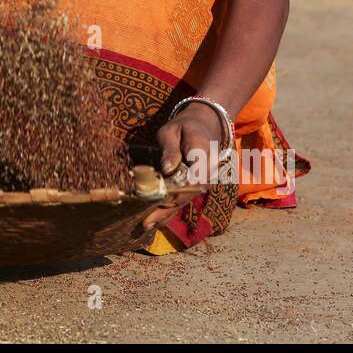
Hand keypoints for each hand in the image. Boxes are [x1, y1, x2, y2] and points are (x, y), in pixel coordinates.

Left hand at [141, 103, 225, 230]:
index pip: (192, 178)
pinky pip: (183, 199)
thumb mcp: (172, 131)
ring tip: (147, 225)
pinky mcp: (195, 185)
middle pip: (187, 195)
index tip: (159, 200)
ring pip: (185, 200)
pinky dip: (169, 209)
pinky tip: (155, 220)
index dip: (177, 192)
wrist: (204, 126)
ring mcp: (203, 180)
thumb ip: (170, 149)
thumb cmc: (184, 127)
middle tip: (146, 222)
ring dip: (167, 214)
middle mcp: (206, 172)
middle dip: (167, 210)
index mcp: (202, 154)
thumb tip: (166, 169)